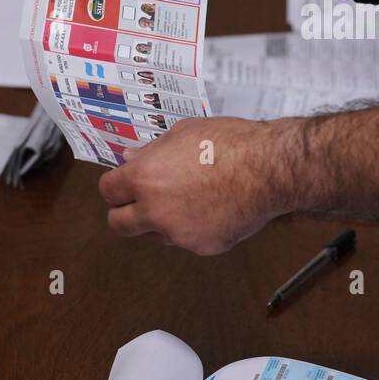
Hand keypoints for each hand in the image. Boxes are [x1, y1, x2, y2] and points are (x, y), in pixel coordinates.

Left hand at [98, 117, 296, 254]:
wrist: (270, 168)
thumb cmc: (231, 144)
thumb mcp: (183, 133)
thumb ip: (151, 150)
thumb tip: (131, 157)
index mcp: (144, 178)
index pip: (108, 191)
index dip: (115, 187)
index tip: (122, 185)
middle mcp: (155, 210)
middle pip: (118, 224)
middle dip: (123, 212)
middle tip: (136, 203)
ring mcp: (178, 233)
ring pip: (152, 235)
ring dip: (156, 223)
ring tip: (181, 201)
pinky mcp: (202, 246)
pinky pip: (186, 241)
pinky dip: (191, 229)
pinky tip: (208, 209)